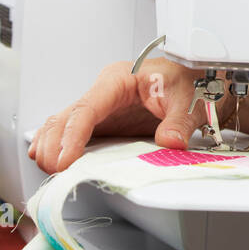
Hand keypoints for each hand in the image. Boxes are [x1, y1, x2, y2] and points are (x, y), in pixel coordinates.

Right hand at [28, 58, 225, 173]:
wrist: (200, 84)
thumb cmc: (191, 82)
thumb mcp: (191, 100)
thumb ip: (180, 121)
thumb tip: (170, 141)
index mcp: (120, 79)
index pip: (87, 107)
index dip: (72, 134)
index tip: (65, 158)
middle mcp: (104, 91)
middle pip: (67, 117)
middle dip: (54, 144)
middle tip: (55, 170)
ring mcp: (101, 107)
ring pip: (62, 123)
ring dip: (50, 145)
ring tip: (48, 169)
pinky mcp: (103, 122)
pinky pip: (71, 131)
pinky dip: (57, 145)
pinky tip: (51, 160)